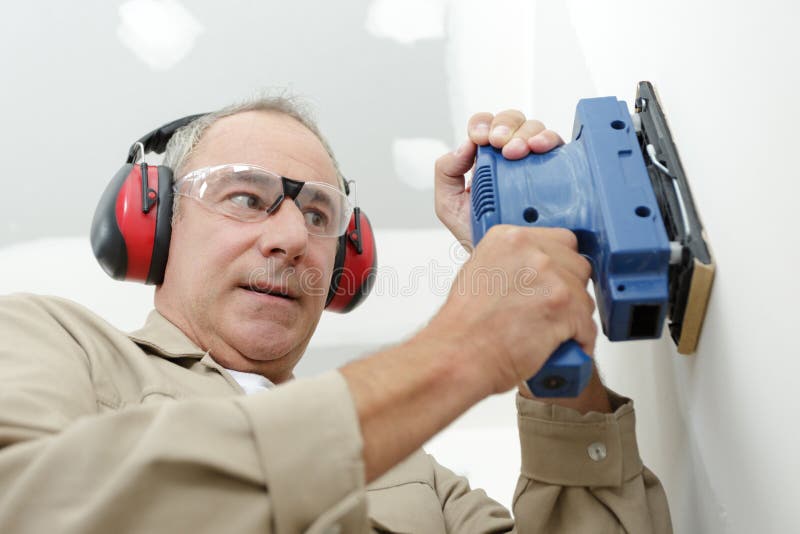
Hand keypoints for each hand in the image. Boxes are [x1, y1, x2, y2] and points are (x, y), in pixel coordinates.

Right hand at [425, 225, 595, 395]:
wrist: (458, 355)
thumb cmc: (463, 325)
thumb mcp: (479, 271)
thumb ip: (511, 261)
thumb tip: (532, 269)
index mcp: (509, 238)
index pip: (560, 240)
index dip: (558, 264)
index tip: (553, 279)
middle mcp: (532, 252)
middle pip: (577, 265)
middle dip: (568, 289)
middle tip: (550, 308)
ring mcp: (551, 279)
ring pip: (584, 297)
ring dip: (573, 316)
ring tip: (549, 330)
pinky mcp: (564, 308)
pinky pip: (587, 326)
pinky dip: (578, 340)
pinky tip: (560, 346)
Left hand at [434, 110, 564, 245]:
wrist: (508, 263)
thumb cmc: (479, 235)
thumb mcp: (450, 206)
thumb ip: (446, 174)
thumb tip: (463, 146)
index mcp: (485, 159)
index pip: (485, 126)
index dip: (483, 124)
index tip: (482, 138)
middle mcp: (511, 156)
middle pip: (512, 122)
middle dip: (506, 127)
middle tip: (501, 144)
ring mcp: (535, 163)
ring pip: (534, 129)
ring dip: (526, 133)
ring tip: (520, 151)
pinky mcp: (556, 172)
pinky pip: (557, 146)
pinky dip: (549, 140)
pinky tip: (541, 148)